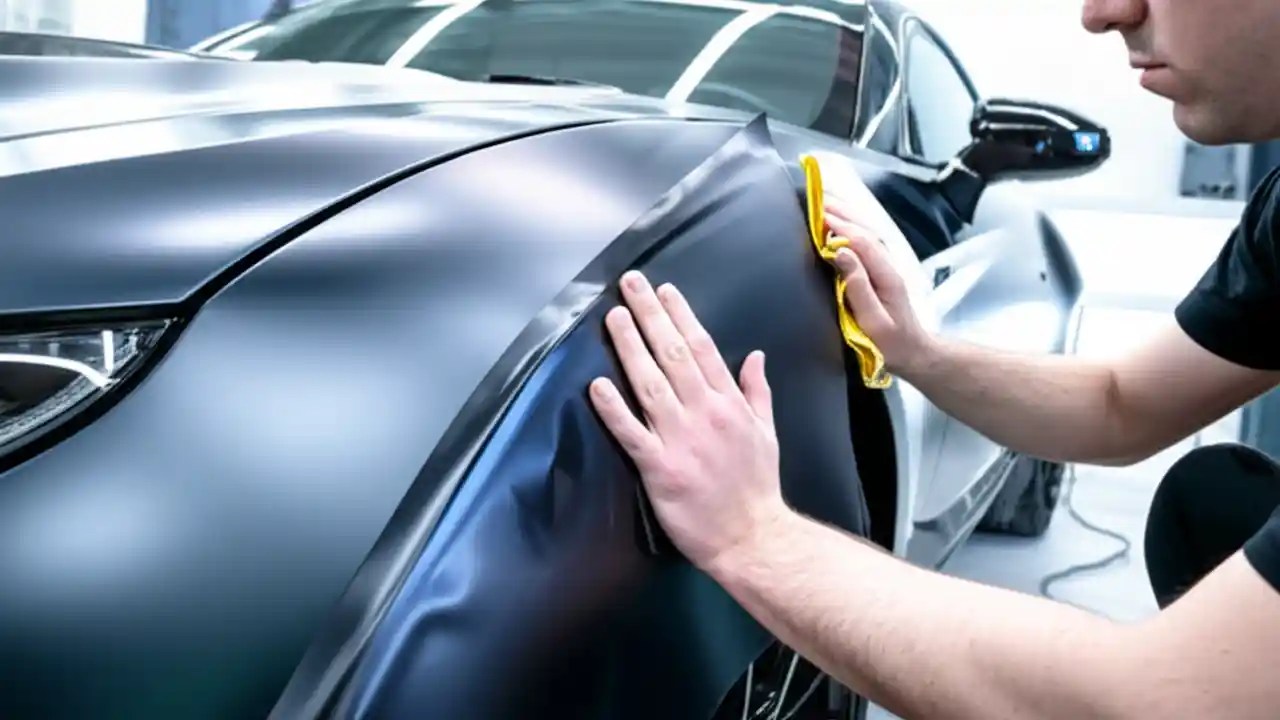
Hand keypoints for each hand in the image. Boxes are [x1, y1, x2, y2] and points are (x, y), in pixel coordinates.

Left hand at [588, 270, 791, 572]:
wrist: (753, 537)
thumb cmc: (757, 487)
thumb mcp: (767, 432)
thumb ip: (757, 391)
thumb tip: (755, 355)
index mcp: (729, 403)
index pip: (701, 348)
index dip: (680, 315)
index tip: (664, 289)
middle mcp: (705, 413)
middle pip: (672, 354)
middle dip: (650, 315)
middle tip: (630, 284)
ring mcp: (680, 439)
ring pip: (650, 384)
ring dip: (630, 347)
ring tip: (613, 317)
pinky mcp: (659, 468)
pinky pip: (632, 433)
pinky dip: (614, 408)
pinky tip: (597, 384)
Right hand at [824, 200, 933, 374]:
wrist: (914, 352)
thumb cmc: (891, 344)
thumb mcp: (874, 321)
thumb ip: (858, 287)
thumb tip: (840, 253)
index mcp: (887, 275)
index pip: (863, 242)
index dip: (841, 226)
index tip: (819, 214)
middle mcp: (888, 265)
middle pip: (865, 231)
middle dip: (843, 212)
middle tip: (817, 197)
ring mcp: (886, 266)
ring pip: (866, 233)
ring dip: (847, 215)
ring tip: (825, 201)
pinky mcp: (880, 271)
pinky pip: (864, 242)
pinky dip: (851, 227)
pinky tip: (839, 222)